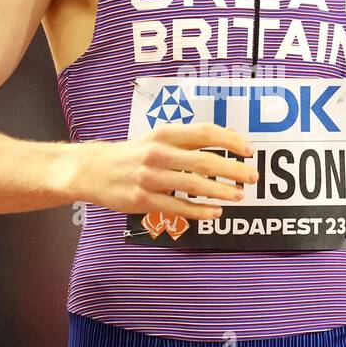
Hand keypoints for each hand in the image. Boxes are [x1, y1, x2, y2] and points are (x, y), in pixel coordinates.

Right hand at [78, 122, 257, 219]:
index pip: (205, 133)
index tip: (249, 150)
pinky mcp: (143, 200)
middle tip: (252, 176)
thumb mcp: (157, 138)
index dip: (231, 140)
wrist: (93, 169)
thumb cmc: (132, 153)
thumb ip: (188, 140)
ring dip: (221, 191)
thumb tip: (227, 139)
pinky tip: (216, 213)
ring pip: (194, 185)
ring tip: (238, 195)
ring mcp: (150, 177)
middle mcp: (158, 153)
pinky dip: (200, 211)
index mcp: (164, 134)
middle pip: (205, 161)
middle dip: (233, 169)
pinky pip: (178, 207)